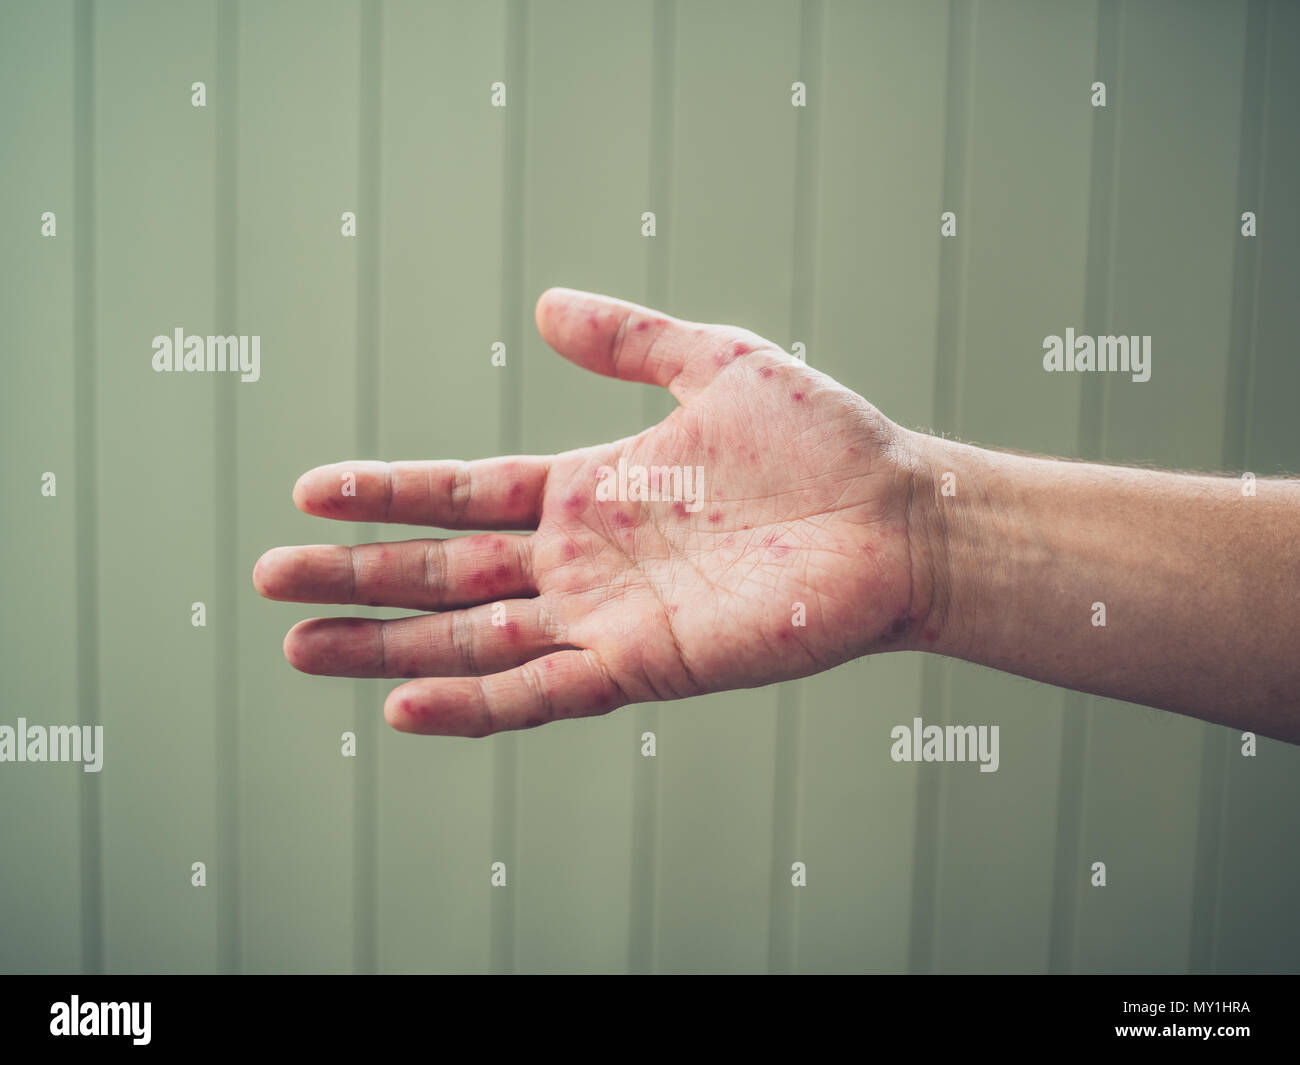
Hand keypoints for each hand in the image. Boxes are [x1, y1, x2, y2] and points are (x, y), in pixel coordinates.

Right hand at [252, 288, 936, 736]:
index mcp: (590, 490)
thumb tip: (545, 305)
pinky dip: (474, 703)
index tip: (312, 489)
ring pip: (474, 643)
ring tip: (302, 648)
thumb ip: (629, 341)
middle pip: (447, 576)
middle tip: (273, 581)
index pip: (464, 494)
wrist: (899, 516)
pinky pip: (544, 692)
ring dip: (388, 650)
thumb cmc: (822, 442)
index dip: (389, 493)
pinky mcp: (647, 664)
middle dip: (360, 579)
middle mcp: (585, 561)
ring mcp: (609, 617)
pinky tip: (403, 704)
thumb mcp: (714, 362)